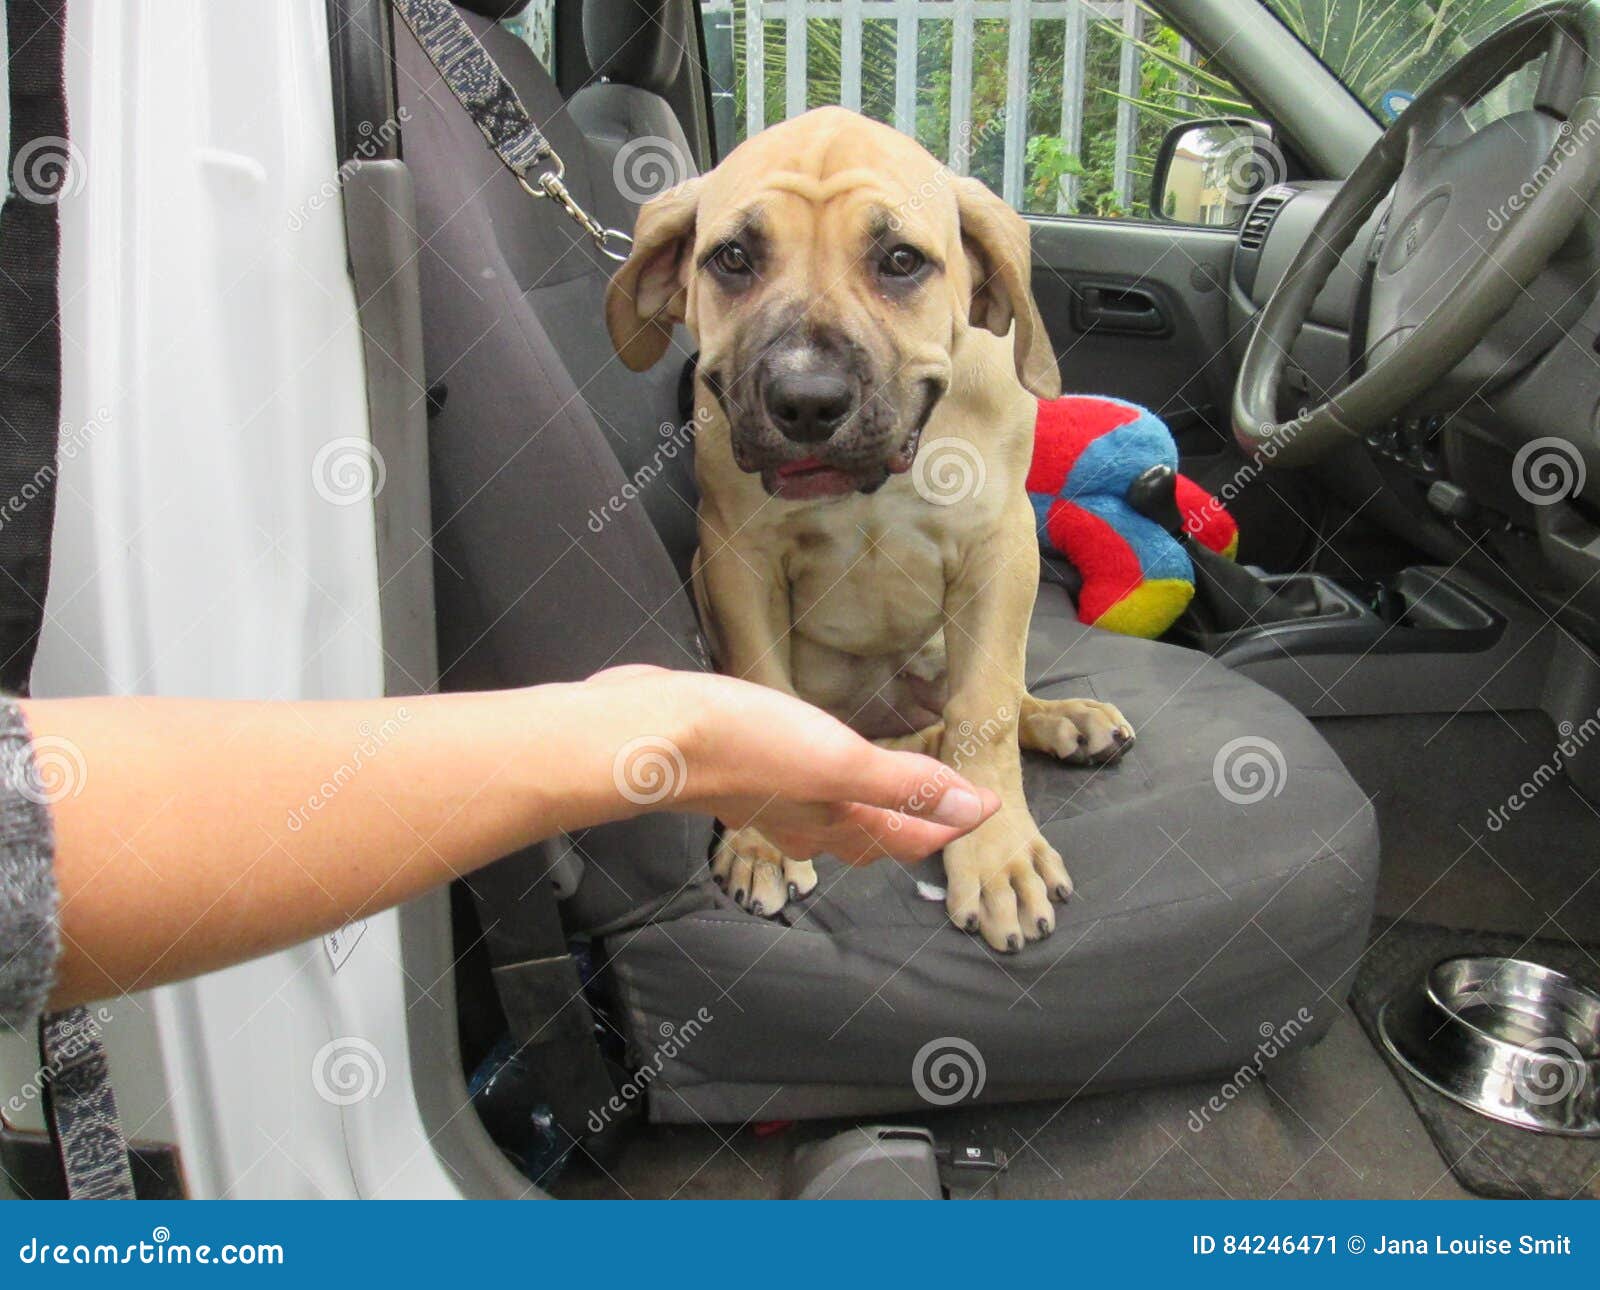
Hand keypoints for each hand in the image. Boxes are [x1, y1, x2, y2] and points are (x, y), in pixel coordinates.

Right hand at [588, 666, 997, 862]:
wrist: (648, 737)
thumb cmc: (743, 748)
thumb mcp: (838, 762)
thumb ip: (904, 786)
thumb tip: (969, 810)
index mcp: (832, 820)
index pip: (903, 835)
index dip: (946, 825)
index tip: (983, 808)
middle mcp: (799, 820)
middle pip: (864, 836)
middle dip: (903, 828)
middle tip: (936, 814)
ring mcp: (762, 799)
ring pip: (822, 818)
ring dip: (856, 813)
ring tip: (876, 797)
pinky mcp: (734, 770)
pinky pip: (786, 789)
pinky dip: (809, 785)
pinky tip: (798, 765)